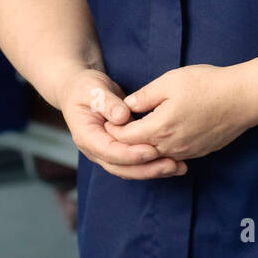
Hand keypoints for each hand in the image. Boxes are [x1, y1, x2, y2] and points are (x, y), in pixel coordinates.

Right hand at [57, 68, 187, 180]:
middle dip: (147, 169)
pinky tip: (173, 163)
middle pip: (121, 168)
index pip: (109, 152)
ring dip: (153, 170)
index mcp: (86, 136)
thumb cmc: (85, 88)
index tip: (152, 150)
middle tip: (171, 165)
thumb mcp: (93, 89)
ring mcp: (106, 153)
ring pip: (130, 170)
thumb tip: (122, 117)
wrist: (80, 91)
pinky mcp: (118, 151)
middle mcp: (95, 150)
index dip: (131, 154)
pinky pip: (135, 163)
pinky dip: (153, 164)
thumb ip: (107, 102)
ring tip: (178, 167)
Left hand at [103, 64, 251, 161]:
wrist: (244, 98)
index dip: (112, 129)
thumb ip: (144, 95)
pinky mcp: (199, 152)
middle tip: (114, 129)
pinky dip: (162, 149)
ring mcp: (186, 152)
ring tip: (134, 134)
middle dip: (124, 141)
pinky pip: (173, 155)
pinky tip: (161, 137)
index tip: (106, 120)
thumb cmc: (207, 85)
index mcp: (159, 128)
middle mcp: (171, 146)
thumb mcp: (170, 82)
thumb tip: (127, 105)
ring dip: (143, 147)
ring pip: (156, 155)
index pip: (124, 137)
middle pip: (138, 150)